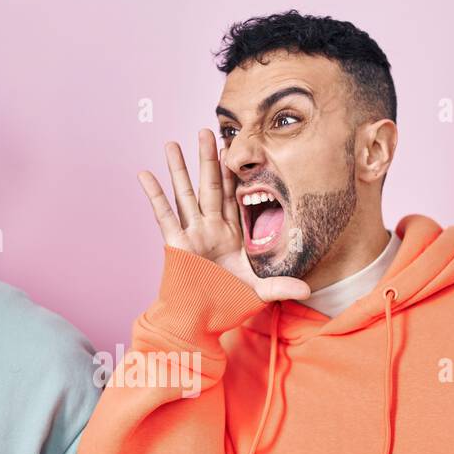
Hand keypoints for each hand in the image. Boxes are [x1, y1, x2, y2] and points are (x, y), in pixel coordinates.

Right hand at [137, 129, 308, 302]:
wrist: (200, 323)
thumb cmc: (226, 306)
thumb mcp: (258, 293)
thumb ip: (280, 287)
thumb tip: (308, 289)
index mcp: (230, 235)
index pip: (233, 196)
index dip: (233, 172)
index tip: (233, 148)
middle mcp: (210, 230)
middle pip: (209, 186)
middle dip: (207, 159)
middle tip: (207, 130)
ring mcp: (192, 235)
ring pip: (185, 194)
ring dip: (179, 169)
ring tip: (172, 142)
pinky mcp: (176, 244)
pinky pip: (164, 215)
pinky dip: (154, 194)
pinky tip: (145, 174)